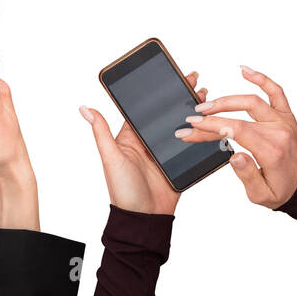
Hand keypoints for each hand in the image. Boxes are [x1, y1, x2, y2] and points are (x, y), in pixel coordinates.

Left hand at [79, 72, 207, 215]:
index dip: (157, 93)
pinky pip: (191, 146)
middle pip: (166, 115)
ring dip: (193, 114)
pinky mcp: (178, 165)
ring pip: (181, 128)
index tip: (169, 76)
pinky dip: (201, 135)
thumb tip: (84, 108)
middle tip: (193, 81)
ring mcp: (165, 153)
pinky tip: (211, 124)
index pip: (146, 109)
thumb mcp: (111, 157)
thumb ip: (101, 132)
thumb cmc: (122, 191)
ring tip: (206, 98)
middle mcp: (148, 142)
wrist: (144, 219)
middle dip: (180, 98)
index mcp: (131, 137)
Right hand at [175, 66, 296, 208]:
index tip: (193, 127)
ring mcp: (283, 121)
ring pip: (253, 100)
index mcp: (271, 151)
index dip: (211, 126)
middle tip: (193, 118)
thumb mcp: (263, 195)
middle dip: (211, 115)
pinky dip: (261, 79)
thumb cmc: (286, 190)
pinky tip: (244, 71)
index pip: (235, 131)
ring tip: (207, 104)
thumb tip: (234, 156)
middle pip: (239, 116)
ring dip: (227, 99)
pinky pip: (276, 92)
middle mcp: (278, 132)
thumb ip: (247, 176)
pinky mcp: (287, 116)